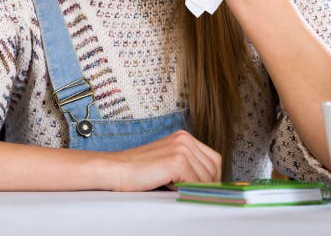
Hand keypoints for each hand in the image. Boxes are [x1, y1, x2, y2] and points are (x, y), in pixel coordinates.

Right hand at [106, 130, 221, 190]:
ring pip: (206, 178)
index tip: (206, 189)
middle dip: (207, 185)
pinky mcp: (177, 161)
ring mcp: (181, 149)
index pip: (213, 159)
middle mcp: (184, 139)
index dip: (212, 177)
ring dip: (195, 189)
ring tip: (176, 189)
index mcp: (183, 137)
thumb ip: (188, 166)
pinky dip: (188, 191)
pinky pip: (196, 184)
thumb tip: (209, 184)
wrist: (117, 169)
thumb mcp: (168, 162)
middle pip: (213, 168)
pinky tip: (172, 189)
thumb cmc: (138, 170)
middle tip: (192, 194)